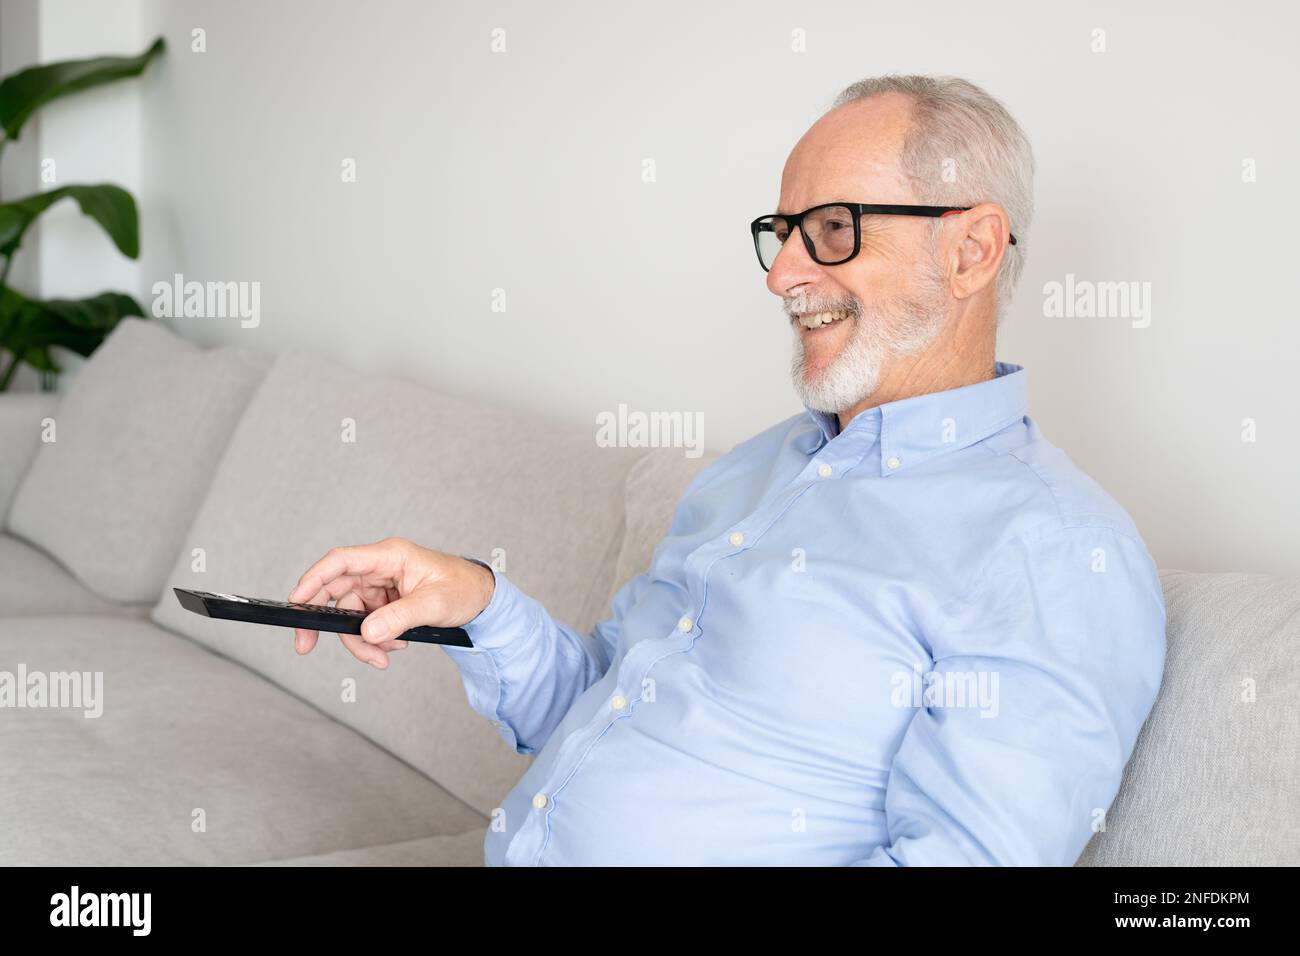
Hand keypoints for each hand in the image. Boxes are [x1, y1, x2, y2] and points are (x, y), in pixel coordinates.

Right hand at [287, 536, 494, 668]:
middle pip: (336, 592)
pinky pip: (366, 624)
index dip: (313, 580)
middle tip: (306, 646)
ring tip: (385, 655)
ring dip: (362, 640)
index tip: (294, 603)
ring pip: (350, 615)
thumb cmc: (464, 589)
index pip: (340, 562)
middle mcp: (381, 568)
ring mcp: (381, 587)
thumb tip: (368, 632)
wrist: (482, 600)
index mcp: (390, 556)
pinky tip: (395, 647)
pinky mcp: (385, 603)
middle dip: (325, 622)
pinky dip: (374, 641)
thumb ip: (400, 618)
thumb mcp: (435, 604)